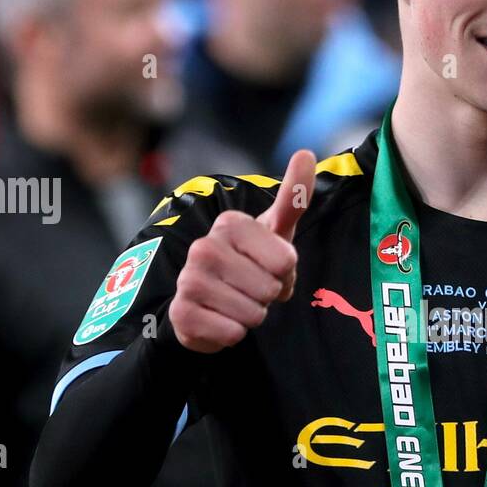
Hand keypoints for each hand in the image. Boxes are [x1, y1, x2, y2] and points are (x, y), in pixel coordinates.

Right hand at [170, 150, 316, 352]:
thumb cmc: (250, 261)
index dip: (285, 271)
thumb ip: (293, 197)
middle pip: (270, 289)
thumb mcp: (276, 230)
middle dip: (268, 296)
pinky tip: (220, 319)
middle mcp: (204, 247)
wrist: (207, 300)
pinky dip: (234, 334)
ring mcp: (189, 280)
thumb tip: (305, 152)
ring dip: (252, 315)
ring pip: (252, 314)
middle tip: (252, 287)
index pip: (286, 261)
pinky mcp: (181, 314)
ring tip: (237, 301)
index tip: (269, 265)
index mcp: (230, 224)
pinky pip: (232, 334)